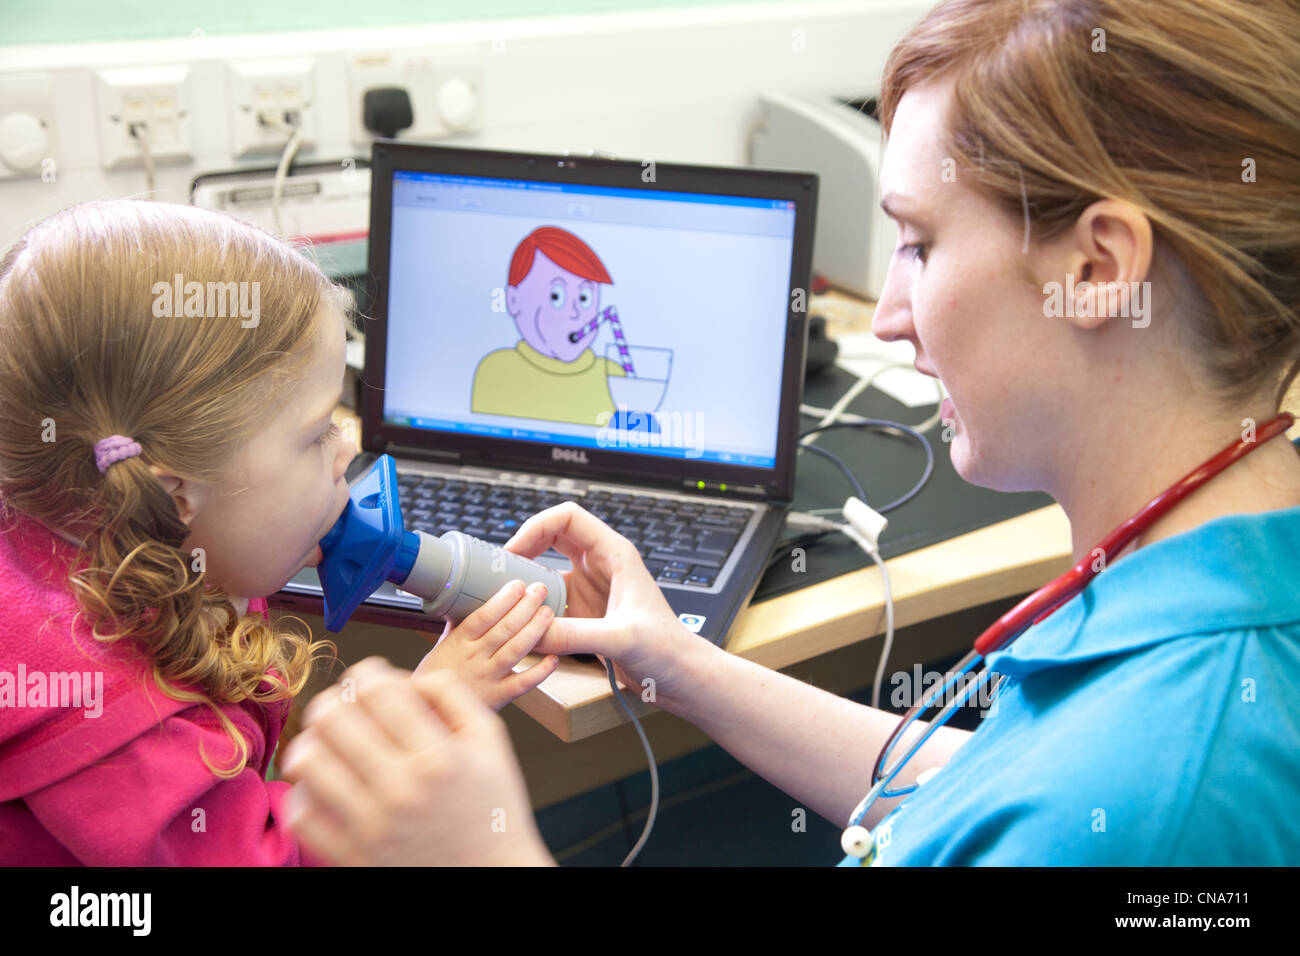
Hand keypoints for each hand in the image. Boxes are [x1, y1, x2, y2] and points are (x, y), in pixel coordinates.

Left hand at [280, 657, 554, 865]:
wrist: (490, 878)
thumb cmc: (489, 804)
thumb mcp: (490, 738)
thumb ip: (452, 693)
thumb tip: (401, 677)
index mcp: (440, 756)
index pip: (377, 689)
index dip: (367, 672)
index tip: (371, 679)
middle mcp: (402, 790)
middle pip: (332, 717)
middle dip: (335, 700)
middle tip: (346, 707)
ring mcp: (372, 827)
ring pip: (307, 760)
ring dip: (314, 741)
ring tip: (331, 743)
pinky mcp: (351, 857)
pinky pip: (301, 811)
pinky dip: (306, 790)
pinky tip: (328, 785)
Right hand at [413, 578, 559, 711]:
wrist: (428, 713)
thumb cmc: (435, 676)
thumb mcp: (441, 645)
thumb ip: (458, 624)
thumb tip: (466, 599)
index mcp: (458, 642)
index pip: (483, 616)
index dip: (503, 600)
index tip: (518, 585)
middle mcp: (474, 658)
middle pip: (504, 629)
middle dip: (525, 607)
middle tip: (540, 590)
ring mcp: (487, 678)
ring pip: (515, 650)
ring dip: (534, 630)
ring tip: (547, 613)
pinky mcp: (498, 697)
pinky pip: (523, 684)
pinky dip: (540, 672)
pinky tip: (554, 659)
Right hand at [503, 502, 706, 707]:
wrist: (681, 676)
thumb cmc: (667, 649)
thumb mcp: (622, 639)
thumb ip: (577, 635)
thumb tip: (535, 631)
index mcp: (615, 554)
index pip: (568, 517)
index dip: (536, 526)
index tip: (514, 550)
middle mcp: (600, 566)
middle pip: (551, 537)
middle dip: (523, 548)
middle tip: (499, 570)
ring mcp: (591, 588)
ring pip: (547, 569)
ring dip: (526, 578)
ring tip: (504, 595)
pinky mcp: (584, 612)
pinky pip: (550, 599)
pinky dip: (533, 605)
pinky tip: (521, 620)